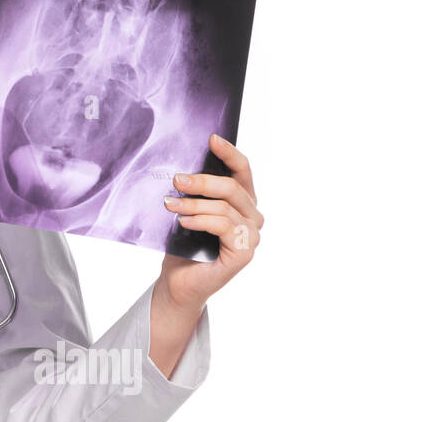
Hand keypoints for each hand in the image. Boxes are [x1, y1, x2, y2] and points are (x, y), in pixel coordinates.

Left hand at [158, 133, 263, 315]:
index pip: (242, 171)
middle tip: (177, 179)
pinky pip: (223, 226)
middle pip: (232, 187)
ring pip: (224, 207)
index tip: (212, 139)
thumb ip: (195, 192)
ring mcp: (251, 235)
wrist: (178, 282)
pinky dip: (201, 220)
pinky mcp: (244, 252)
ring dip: (194, 203)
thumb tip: (182, 169)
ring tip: (169, 204)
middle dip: (202, 180)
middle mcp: (252, 216)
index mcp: (241, 201)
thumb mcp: (189, 210)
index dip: (229, 153)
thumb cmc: (183, 245)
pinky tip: (183, 221)